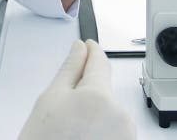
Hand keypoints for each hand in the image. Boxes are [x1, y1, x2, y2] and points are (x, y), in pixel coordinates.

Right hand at [19, 40, 135, 139]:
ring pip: (110, 111)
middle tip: (63, 110)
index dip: (91, 51)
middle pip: (104, 90)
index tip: (88, 46)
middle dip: (88, 93)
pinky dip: (101, 131)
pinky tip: (82, 139)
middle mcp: (119, 114)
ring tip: (71, 132)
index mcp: (98, 95)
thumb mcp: (50, 100)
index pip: (99, 61)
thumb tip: (80, 49)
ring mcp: (126, 134)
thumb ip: (69, 69)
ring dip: (95, 114)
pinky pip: (115, 129)